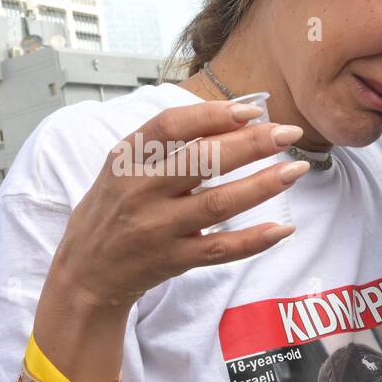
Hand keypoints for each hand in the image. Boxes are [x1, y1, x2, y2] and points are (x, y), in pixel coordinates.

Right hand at [48, 100, 310, 311]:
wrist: (86, 271)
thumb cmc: (115, 208)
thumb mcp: (123, 166)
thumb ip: (166, 144)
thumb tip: (232, 119)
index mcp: (128, 160)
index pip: (171, 126)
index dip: (212, 114)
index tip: (251, 110)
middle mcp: (140, 191)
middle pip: (202, 161)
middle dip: (251, 144)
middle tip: (288, 132)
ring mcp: (156, 228)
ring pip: (218, 204)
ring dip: (262, 186)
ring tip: (296, 171)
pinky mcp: (171, 260)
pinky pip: (220, 249)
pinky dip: (253, 240)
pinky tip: (283, 229)